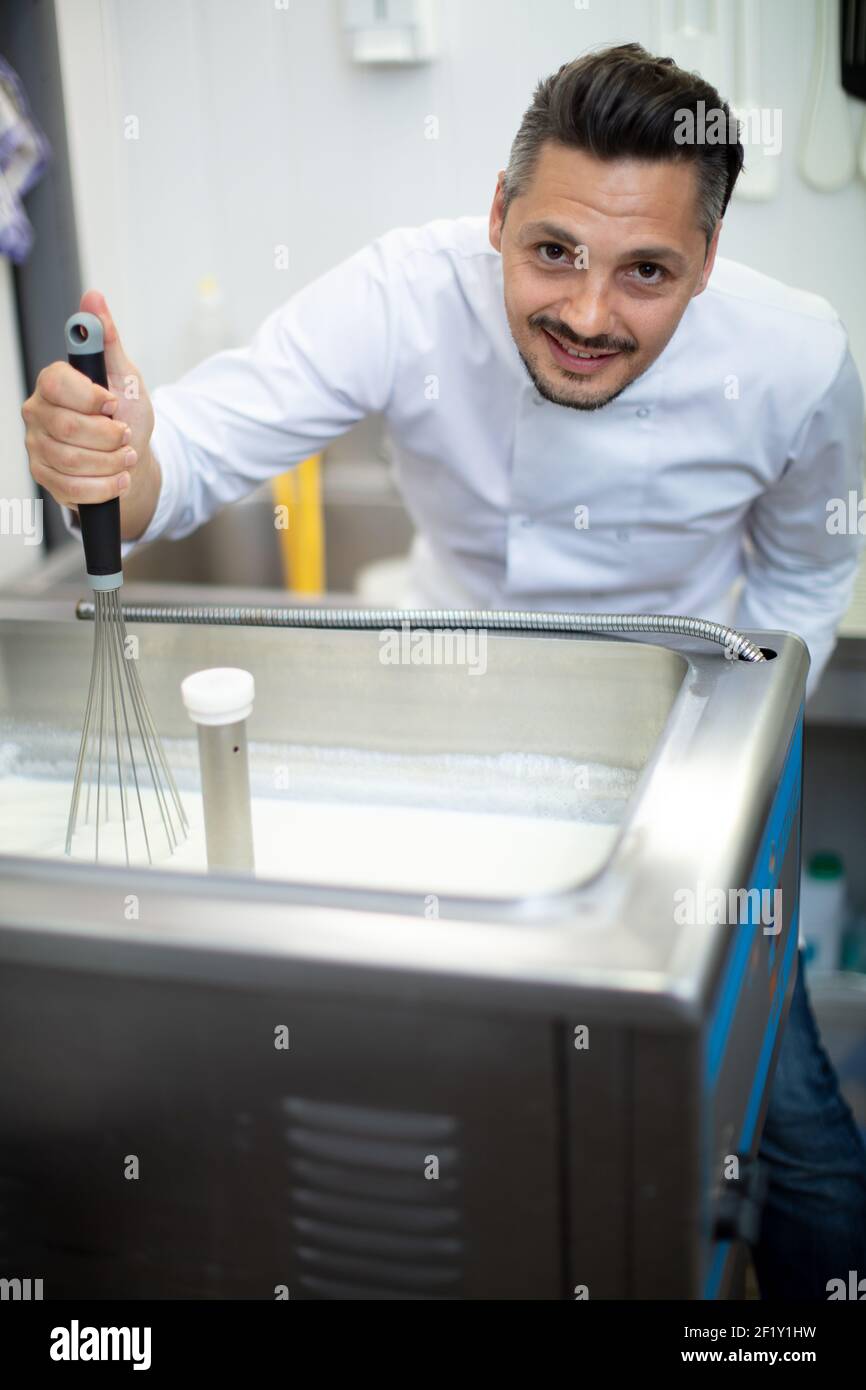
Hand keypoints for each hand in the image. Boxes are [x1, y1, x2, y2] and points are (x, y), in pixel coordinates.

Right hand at [22, 290, 154, 513]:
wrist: (131, 459)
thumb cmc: (125, 415)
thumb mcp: (123, 375)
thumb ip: (107, 340)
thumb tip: (94, 298)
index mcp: (53, 383)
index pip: (56, 383)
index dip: (89, 397)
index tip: (113, 403)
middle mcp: (38, 413)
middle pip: (67, 428)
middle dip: (108, 437)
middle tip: (126, 435)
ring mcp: (38, 447)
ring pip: (70, 460)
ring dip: (110, 463)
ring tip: (127, 457)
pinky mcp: (46, 477)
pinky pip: (71, 489)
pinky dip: (104, 487)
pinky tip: (119, 479)